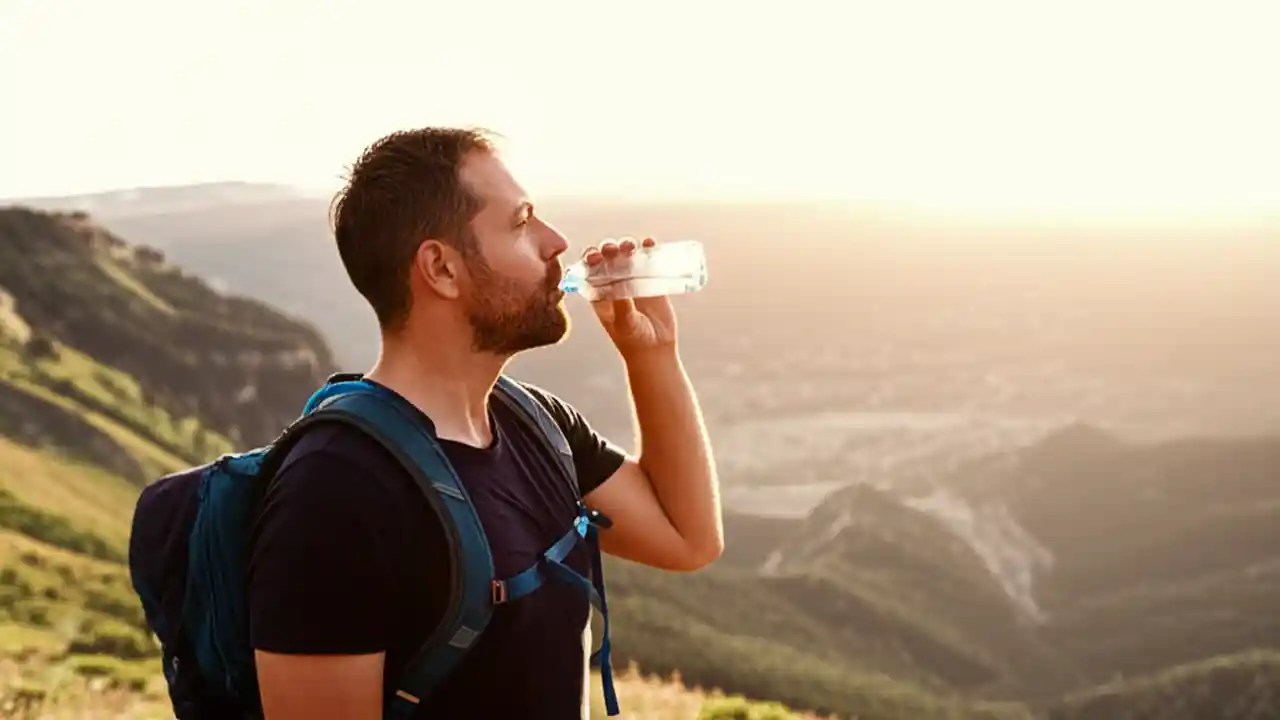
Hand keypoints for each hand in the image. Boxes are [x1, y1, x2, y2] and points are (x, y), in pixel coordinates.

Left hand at [584, 237, 678, 359]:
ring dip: (627, 245)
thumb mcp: (625, 323)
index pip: (589, 270)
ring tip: (632, 245)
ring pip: (627, 255)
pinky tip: (650, 243)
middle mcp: (614, 283)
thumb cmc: (633, 340)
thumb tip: (619, 284)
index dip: (589, 260)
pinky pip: (648, 260)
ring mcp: (633, 280)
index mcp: (599, 293)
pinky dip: (648, 249)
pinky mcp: (651, 280)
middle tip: (614, 248)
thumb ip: (622, 305)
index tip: (594, 256)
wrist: (655, 350)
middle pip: (608, 258)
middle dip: (608, 249)